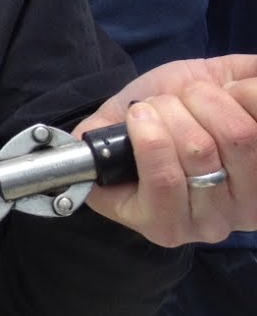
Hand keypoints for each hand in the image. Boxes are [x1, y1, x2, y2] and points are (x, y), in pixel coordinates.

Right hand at [75, 54, 256, 246]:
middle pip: (199, 151)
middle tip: (166, 101)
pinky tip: (232, 92)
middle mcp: (211, 222)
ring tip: (198, 93)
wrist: (199, 115)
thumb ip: (94, 141)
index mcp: (162, 222)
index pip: (164, 182)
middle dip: (175, 109)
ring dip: (210, 98)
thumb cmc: (152, 126)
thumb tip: (76, 147)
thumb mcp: (113, 135)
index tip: (138, 111)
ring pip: (238, 136)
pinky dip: (245, 93)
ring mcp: (252, 202)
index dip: (150, 137)